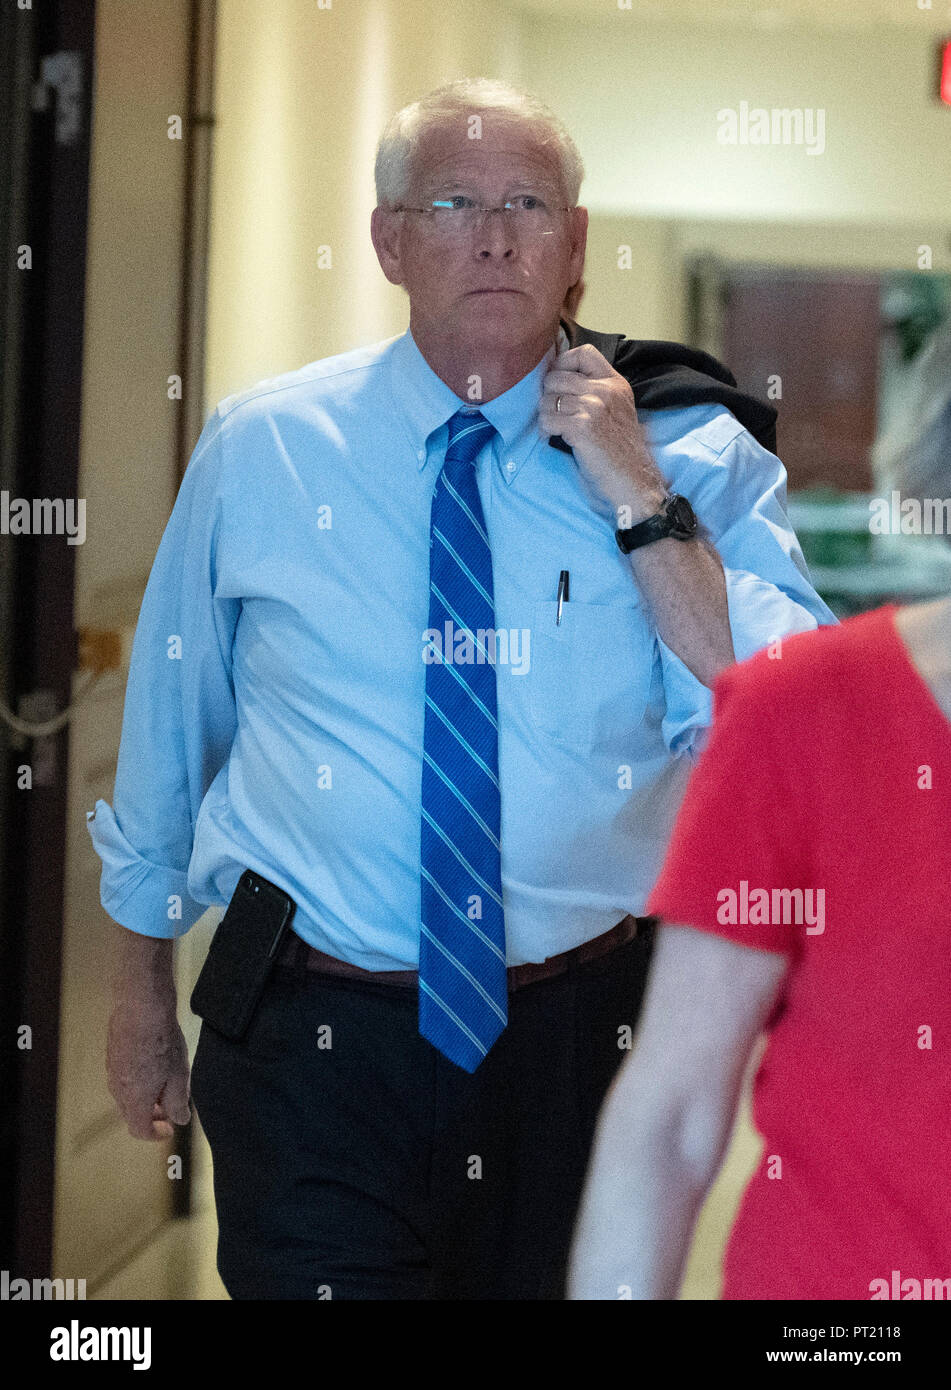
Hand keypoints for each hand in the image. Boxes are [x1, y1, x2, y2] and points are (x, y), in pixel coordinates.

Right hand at [107, 981, 191, 1140]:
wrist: (141, 1007)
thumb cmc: (161, 1040)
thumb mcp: (178, 1076)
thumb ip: (178, 1102)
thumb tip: (179, 1119)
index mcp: (134, 1099)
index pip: (139, 1130)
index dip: (155, 1134)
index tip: (169, 1129)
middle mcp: (118, 1089)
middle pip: (132, 1114)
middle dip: (151, 1116)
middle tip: (170, 1108)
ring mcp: (112, 1071)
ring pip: (126, 1095)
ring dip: (144, 1098)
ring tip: (165, 1084)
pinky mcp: (112, 1055)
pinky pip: (122, 1077)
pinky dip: (137, 1081)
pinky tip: (154, 1065)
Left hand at [541, 344, 668, 523]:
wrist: (634, 483)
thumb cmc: (621, 453)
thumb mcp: (617, 411)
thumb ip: (596, 392)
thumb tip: (557, 379)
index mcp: (616, 383)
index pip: (583, 352)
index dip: (562, 363)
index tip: (557, 382)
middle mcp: (606, 390)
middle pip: (556, 376)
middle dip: (548, 396)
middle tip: (553, 413)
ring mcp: (594, 407)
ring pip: (547, 399)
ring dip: (545, 416)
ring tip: (556, 430)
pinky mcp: (582, 428)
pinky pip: (547, 420)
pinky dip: (545, 431)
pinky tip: (556, 440)